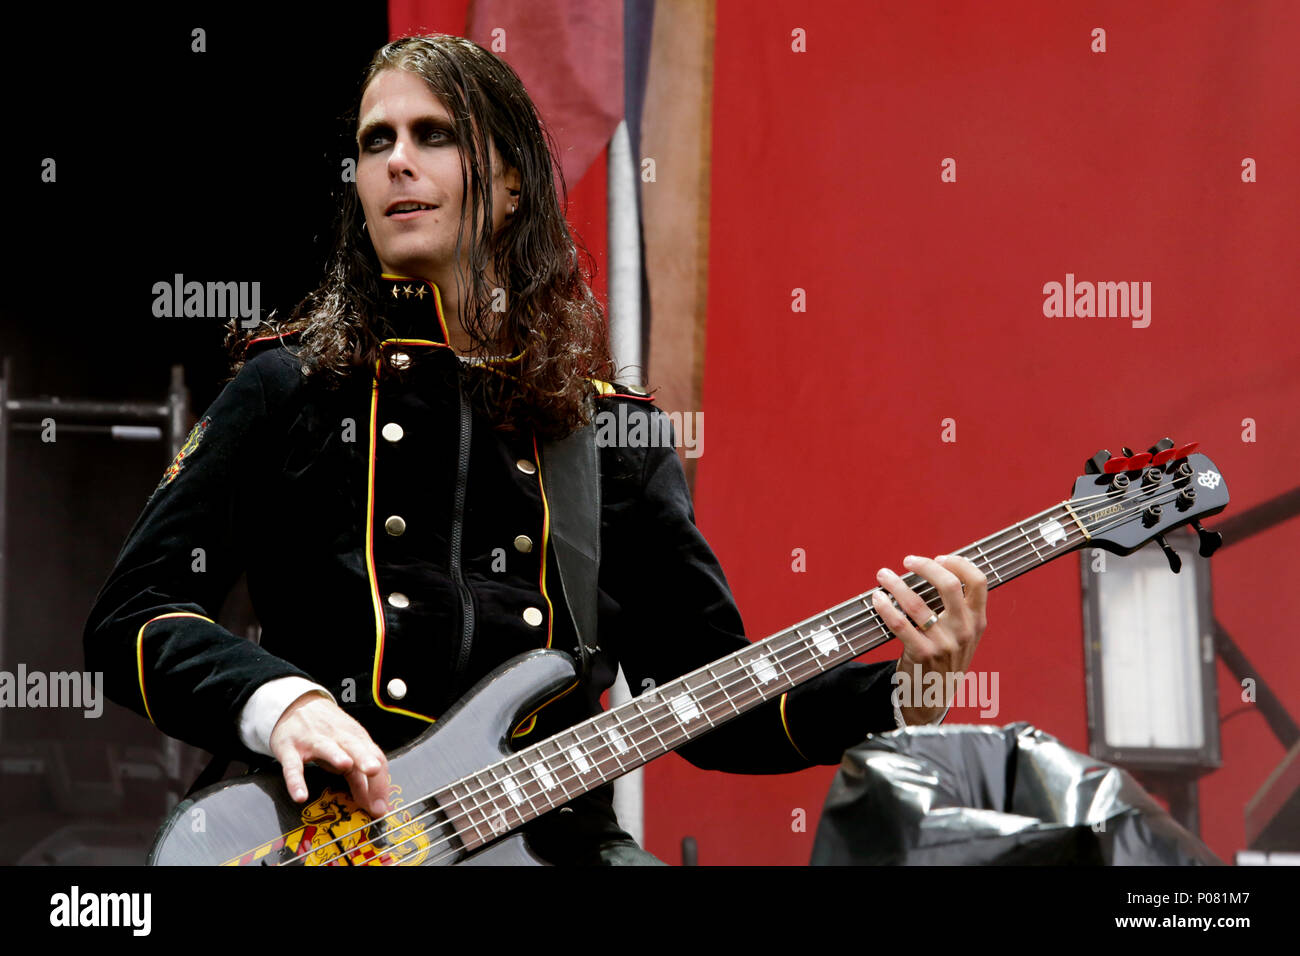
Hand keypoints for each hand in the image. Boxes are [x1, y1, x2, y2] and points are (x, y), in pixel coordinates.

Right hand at [269, 691, 390, 817]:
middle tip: (374, 770)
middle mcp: (337, 737)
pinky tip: (300, 795)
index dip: (379, 781)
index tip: (381, 805)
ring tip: (346, 765)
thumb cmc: (327, 731)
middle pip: (356, 746)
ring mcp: (313, 742)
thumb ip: (360, 777)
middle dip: (366, 758)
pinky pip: (293, 767)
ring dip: (336, 755)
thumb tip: (375, 804)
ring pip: (327, 748)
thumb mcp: (346, 749)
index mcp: (355, 738)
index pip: (374, 757)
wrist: (296, 706)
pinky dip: (296, 781)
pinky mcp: (290, 749)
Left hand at [871, 554, 988, 724]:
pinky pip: (900, 624)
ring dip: (896, 584)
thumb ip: (958, 608)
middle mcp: (964, 631)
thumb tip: (935, 569)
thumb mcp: (963, 634)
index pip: (979, 581)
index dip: (958, 563)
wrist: (934, 696)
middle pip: (949, 585)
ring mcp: (944, 644)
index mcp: (977, 621)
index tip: (939, 557)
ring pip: (918, 603)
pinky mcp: (923, 654)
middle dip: (925, 566)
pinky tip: (877, 598)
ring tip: (883, 575)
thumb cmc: (945, 657)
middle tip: (907, 561)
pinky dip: (885, 607)